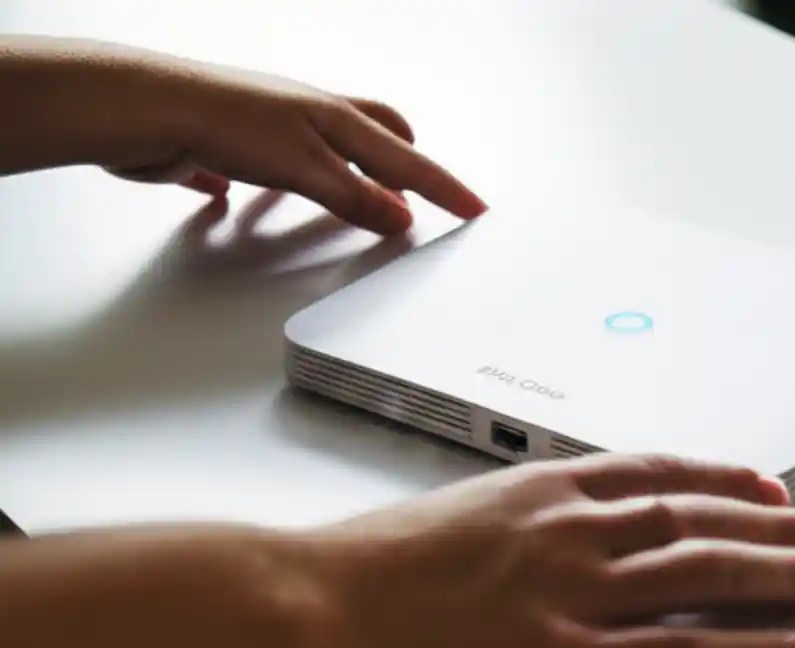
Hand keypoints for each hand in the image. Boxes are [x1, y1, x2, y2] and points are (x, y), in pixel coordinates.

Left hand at [0, 36, 485, 233]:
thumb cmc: (223, 122)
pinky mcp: (227, 146)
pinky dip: (264, 188)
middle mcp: (305, 117)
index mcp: (334, 118)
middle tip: (420, 187)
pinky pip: (257, 169)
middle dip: (400, 162)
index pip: (405, 159)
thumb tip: (401, 217)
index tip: (475, 209)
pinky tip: (246, 205)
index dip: (443, 188)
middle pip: (371, 135)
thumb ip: (356, 196)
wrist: (146, 109)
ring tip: (354, 200)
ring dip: (343, 177)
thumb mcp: (306, 168)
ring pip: (321, 152)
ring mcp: (267, 129)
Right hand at [307, 454, 794, 647]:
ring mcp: (578, 592)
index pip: (661, 472)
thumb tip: (559, 515)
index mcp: (546, 488)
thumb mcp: (460, 507)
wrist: (322, 603)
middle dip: (774, 524)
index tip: (766, 484)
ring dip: (780, 573)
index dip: (724, 479)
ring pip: (707, 574)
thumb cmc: (372, 562)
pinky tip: (785, 646)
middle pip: (701, 519)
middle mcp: (576, 530)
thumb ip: (525, 510)